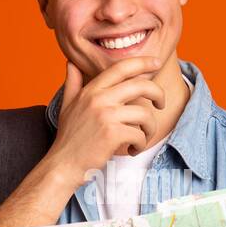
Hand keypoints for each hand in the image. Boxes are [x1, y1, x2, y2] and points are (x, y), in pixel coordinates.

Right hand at [43, 56, 166, 186]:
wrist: (63, 164)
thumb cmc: (68, 138)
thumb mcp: (67, 106)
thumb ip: (72, 83)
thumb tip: (71, 63)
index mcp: (92, 90)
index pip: (121, 67)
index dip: (143, 62)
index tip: (156, 62)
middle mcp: (99, 99)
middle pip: (141, 85)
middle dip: (158, 93)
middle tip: (161, 104)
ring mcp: (106, 116)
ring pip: (145, 114)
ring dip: (149, 129)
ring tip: (141, 138)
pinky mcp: (112, 134)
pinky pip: (140, 135)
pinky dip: (140, 145)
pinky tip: (132, 150)